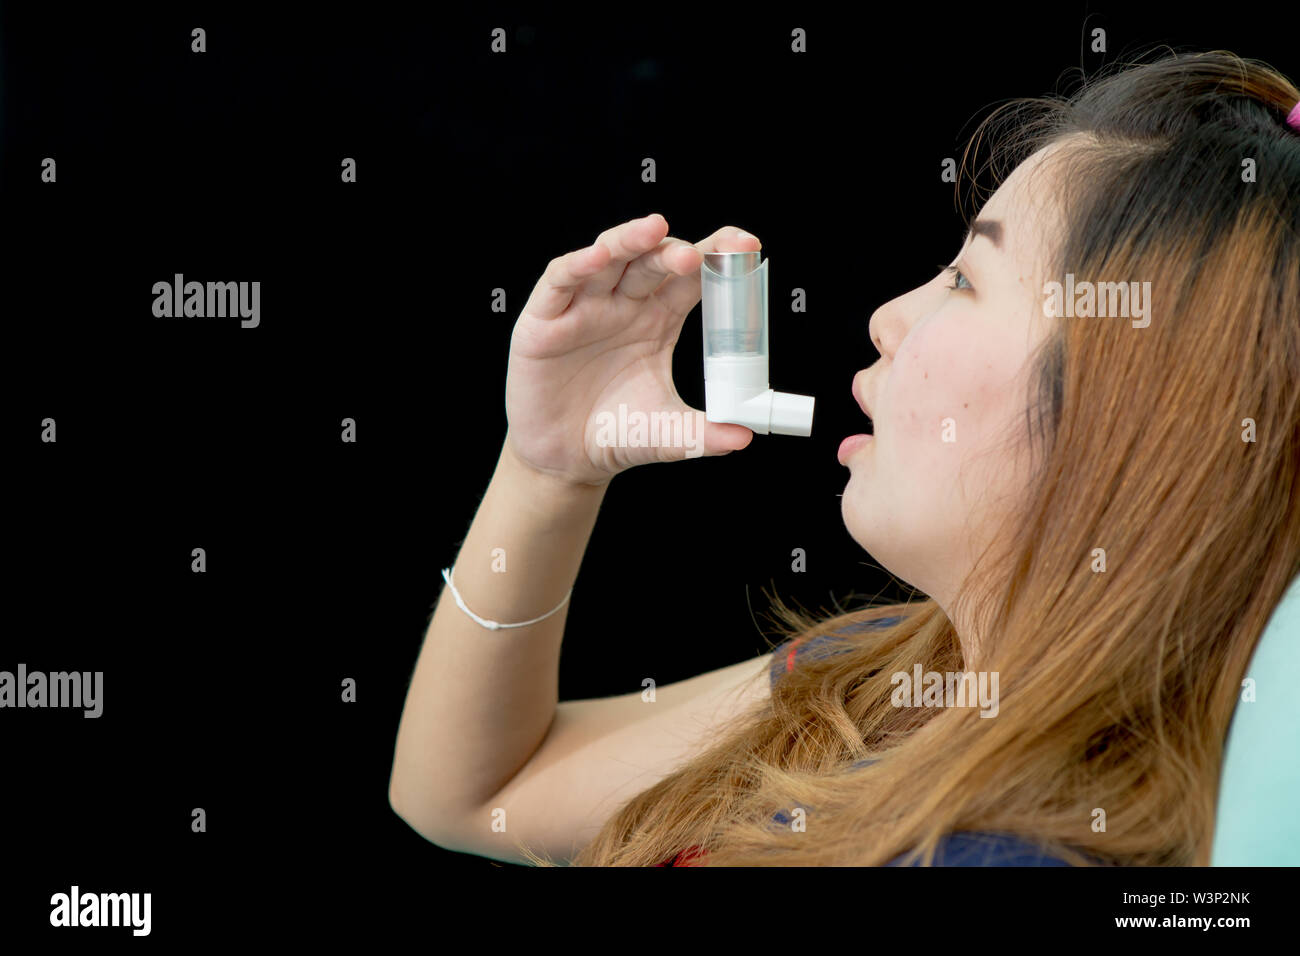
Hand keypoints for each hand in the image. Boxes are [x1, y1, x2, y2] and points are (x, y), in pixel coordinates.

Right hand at [505, 214, 756, 485]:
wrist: (563, 460)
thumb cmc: (614, 433)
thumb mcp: (666, 435)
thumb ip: (703, 434)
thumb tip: (744, 437)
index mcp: (659, 319)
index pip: (691, 276)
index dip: (716, 256)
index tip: (746, 247)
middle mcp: (624, 305)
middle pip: (652, 261)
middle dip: (674, 251)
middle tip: (696, 256)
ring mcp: (585, 307)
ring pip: (608, 258)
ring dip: (629, 240)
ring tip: (654, 230)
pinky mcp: (544, 320)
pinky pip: (560, 282)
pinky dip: (577, 266)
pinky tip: (596, 257)